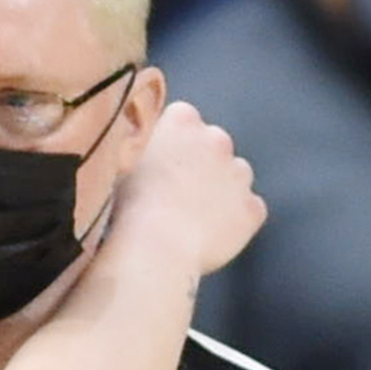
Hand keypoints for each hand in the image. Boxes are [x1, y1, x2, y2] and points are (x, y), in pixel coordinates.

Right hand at [116, 100, 262, 274]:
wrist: (155, 250)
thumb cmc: (125, 207)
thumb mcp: (118, 164)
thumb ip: (136, 147)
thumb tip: (136, 146)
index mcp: (182, 121)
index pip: (180, 119)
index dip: (168, 143)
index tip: (154, 163)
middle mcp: (217, 139)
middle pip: (212, 144)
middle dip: (197, 163)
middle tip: (171, 193)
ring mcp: (240, 174)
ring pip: (234, 176)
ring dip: (219, 189)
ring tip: (192, 217)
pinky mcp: (252, 209)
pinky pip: (248, 210)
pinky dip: (235, 220)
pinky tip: (210, 236)